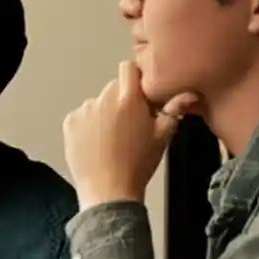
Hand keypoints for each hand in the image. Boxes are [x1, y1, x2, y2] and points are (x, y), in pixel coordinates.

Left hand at [62, 61, 198, 210]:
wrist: (108, 190)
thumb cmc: (138, 164)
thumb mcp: (162, 136)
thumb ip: (174, 110)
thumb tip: (188, 93)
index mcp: (129, 99)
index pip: (128, 68)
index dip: (135, 77)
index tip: (139, 91)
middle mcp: (103, 100)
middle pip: (113, 88)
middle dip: (121, 99)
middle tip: (129, 123)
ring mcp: (84, 111)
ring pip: (96, 103)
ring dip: (103, 113)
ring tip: (111, 138)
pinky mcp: (69, 123)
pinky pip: (80, 116)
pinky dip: (87, 125)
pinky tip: (96, 143)